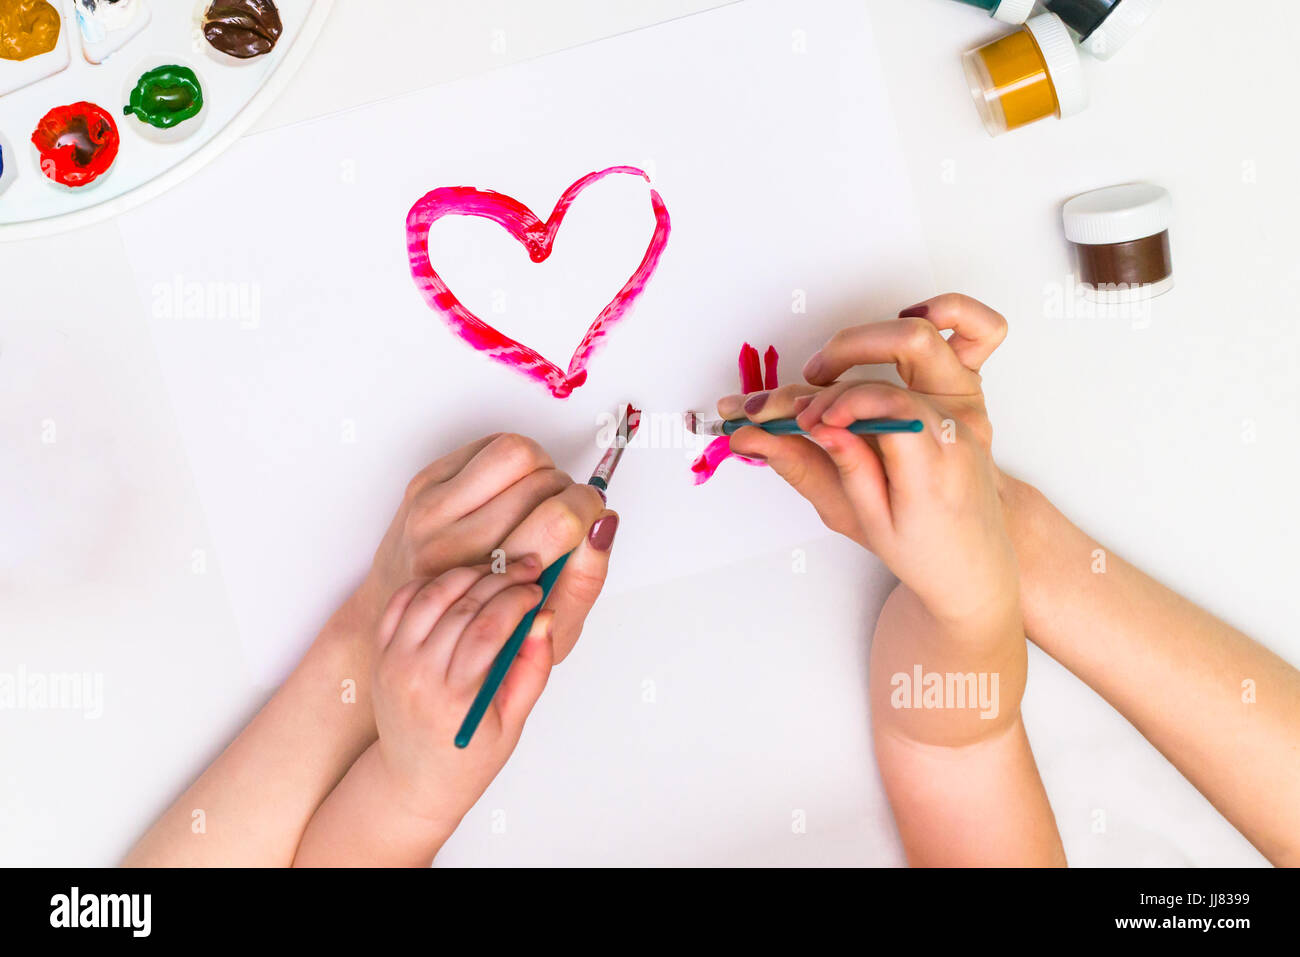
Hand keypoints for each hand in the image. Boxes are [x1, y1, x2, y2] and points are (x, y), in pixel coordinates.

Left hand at [359, 433, 614, 660]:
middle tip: (562, 516)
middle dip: (566, 491)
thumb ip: (585, 579)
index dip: (588, 509)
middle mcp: (453, 546)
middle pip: (542, 481)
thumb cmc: (481, 620)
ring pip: (515, 452)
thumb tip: (604, 524)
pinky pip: (488, 444)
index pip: (558, 521)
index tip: (592, 515)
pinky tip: (509, 489)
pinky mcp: (423, 484)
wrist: (410, 612)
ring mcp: (432, 511)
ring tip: (536, 499)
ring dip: (540, 468)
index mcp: (488, 587)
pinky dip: (510, 460)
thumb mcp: (549, 628)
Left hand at [369, 559, 558, 830]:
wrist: (413, 779)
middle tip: (527, 570)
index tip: (538, 590)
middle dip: (501, 580)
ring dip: (468, 574)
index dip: (517, 600)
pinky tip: (458, 583)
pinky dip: (431, 584)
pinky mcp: (382, 654)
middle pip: (462, 606)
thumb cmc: (466, 758)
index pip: (488, 629)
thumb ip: (532, 669)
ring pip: (431, 595)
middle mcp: (416, 677)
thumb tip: (544, 618)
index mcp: (453, 699)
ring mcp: (393, 662)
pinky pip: (402, 601)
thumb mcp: (513, 723)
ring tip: (496, 572)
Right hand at [718, 295, 1012, 622]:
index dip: (837, 404)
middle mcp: (961, 424)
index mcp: (937, 466)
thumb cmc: (923, 550)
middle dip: (844, 354)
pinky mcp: (967, 393)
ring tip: (831, 366)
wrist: (974, 564)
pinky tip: (900, 324)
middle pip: (908, 347)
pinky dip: (945, 313)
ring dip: (869, 337)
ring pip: (927, 334)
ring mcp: (969, 403)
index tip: (806, 420)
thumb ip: (819, 469)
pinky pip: (976, 332)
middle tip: (807, 392)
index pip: (889, 404)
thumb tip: (768, 435)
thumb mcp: (860, 521)